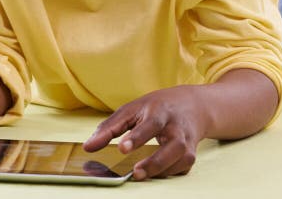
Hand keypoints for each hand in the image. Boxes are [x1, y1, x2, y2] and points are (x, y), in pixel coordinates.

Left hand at [82, 85, 208, 179]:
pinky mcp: (192, 154)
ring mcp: (187, 141)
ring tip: (139, 175)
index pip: (150, 124)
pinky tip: (155, 173)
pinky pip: (182, 168)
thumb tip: (88, 148)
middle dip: (156, 160)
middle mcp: (177, 126)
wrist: (193, 105)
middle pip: (173, 145)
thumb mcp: (132, 110)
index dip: (137, 137)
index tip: (122, 148)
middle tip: (136, 172)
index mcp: (160, 111)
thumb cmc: (157, 107)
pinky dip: (169, 172)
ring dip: (162, 169)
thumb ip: (109, 128)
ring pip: (181, 158)